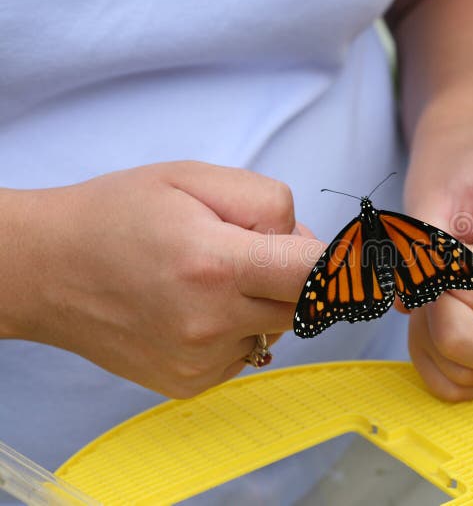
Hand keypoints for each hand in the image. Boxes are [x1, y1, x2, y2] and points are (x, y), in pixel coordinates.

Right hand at [0, 161, 322, 397]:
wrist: (48, 269)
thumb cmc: (119, 214)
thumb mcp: (195, 178)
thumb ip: (267, 203)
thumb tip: (309, 243)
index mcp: (216, 265)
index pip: (315, 273)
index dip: (335, 259)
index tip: (336, 251)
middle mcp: (212, 323)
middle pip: (304, 303)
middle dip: (294, 273)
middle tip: (252, 248)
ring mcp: (200, 361)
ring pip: (278, 329)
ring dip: (266, 301)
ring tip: (215, 276)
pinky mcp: (190, 383)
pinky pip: (247, 353)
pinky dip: (239, 328)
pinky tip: (199, 307)